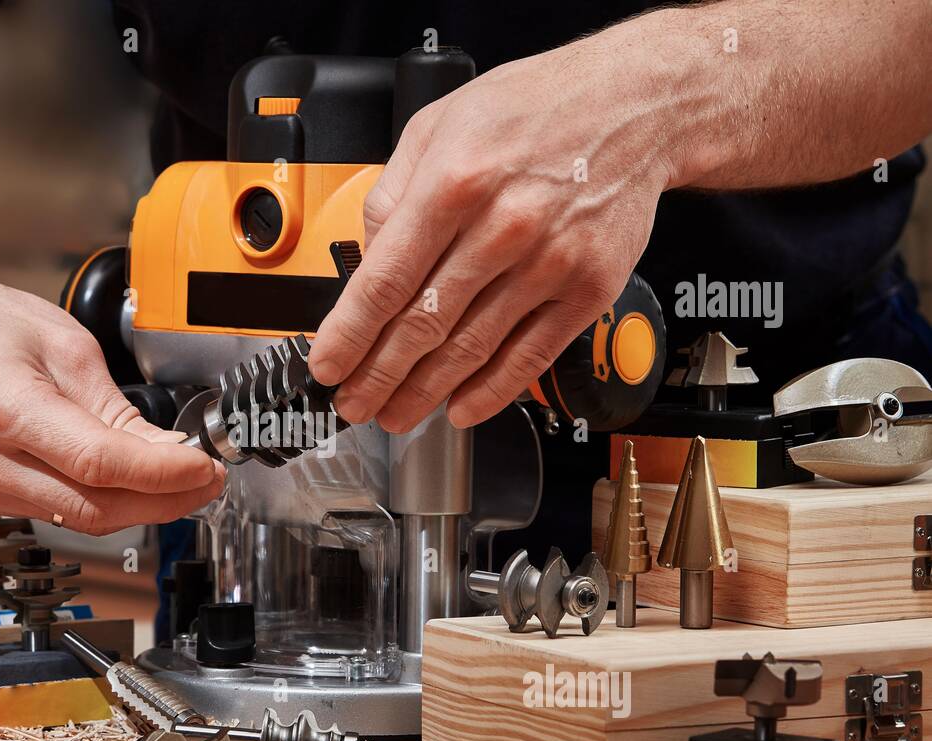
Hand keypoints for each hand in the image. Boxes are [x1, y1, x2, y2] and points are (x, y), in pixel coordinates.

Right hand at [0, 258, 223, 534]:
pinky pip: (65, 514)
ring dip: (143, 507)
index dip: (162, 473)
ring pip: (84, 520)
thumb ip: (119, 407)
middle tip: (208, 478)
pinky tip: (139, 485)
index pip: (99, 463)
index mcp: (2, 407)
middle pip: (95, 507)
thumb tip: (171, 452)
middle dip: (164, 500)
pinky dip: (110, 503)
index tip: (205, 465)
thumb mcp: (65, 346)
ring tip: (184, 481)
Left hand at [308, 30, 676, 431]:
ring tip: (395, 413)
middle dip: (378, 376)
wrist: (635, 104)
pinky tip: (461, 409)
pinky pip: (530, 355)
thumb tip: (367, 255)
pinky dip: (491, 391)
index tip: (328, 364)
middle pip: (423, 325)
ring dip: (425, 392)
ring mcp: (549, 263)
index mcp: (454, 184)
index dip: (350, 334)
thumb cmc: (536, 109)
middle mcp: (502, 227)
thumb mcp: (440, 123)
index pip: (385, 281)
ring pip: (471, 348)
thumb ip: (394, 192)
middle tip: (353, 402)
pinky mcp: (587, 289)